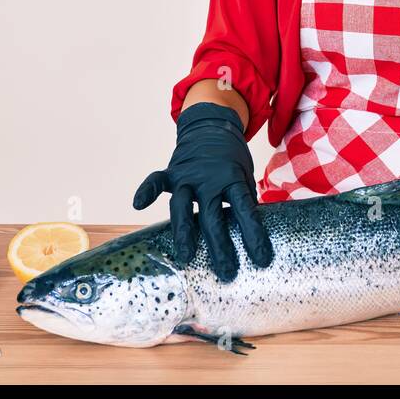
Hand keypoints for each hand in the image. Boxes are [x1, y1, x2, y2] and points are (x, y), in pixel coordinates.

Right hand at [132, 101, 273, 281]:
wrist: (212, 127)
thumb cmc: (231, 161)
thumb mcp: (245, 175)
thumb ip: (243, 199)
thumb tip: (250, 233)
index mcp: (234, 179)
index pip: (245, 210)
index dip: (254, 235)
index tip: (261, 258)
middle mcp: (210, 179)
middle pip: (214, 216)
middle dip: (220, 246)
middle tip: (226, 271)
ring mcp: (189, 176)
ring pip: (183, 206)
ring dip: (184, 232)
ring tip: (186, 257)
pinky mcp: (172, 172)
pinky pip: (157, 180)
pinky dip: (146, 190)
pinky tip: (138, 204)